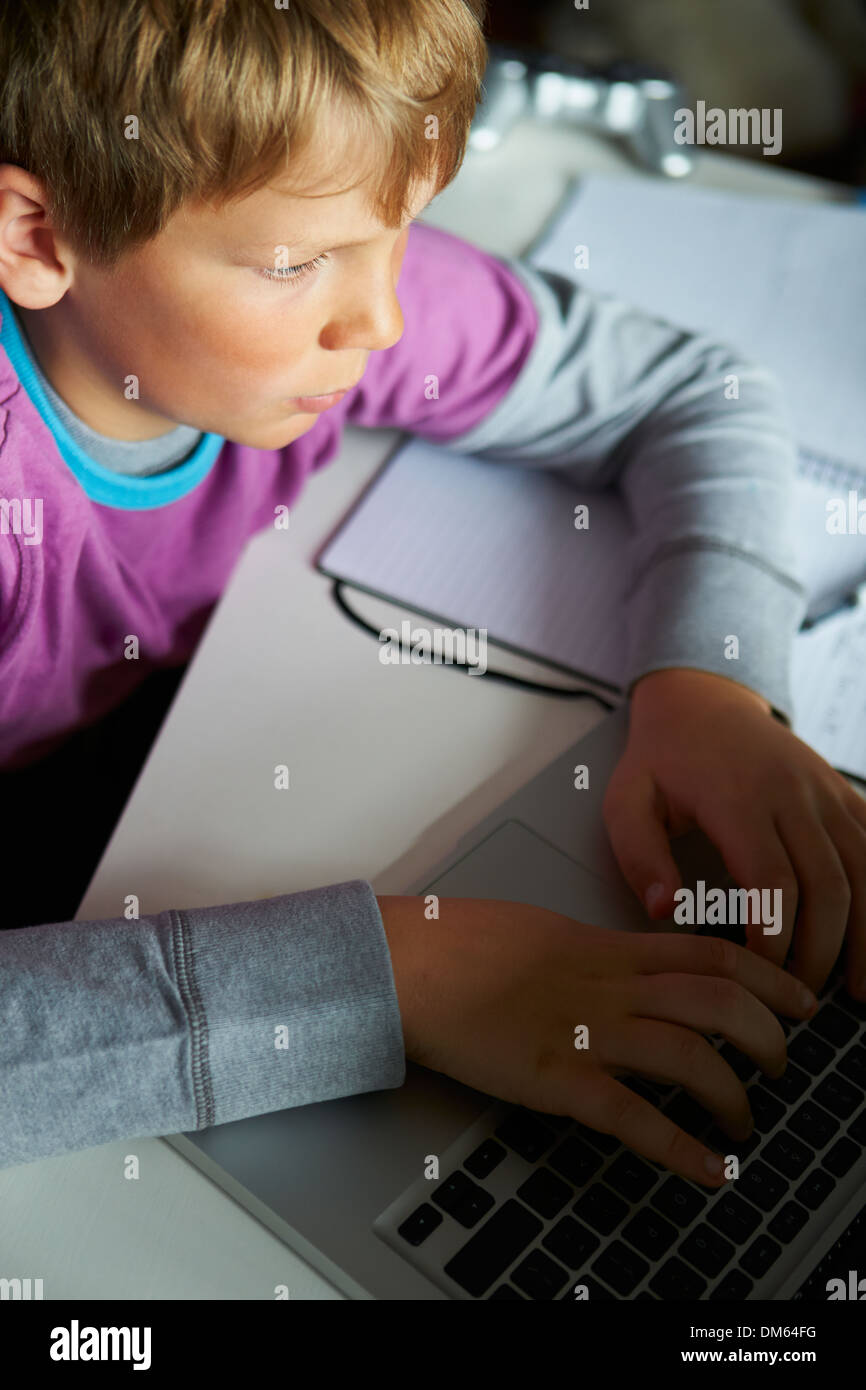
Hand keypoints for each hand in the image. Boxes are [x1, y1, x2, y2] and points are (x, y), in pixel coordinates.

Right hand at [378, 895, 815, 1185]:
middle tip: (783, 1063)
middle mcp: (607, 986)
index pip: (708, 953)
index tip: (794, 998)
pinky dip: (678, 1146)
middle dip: (767, 1034)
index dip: (765, 976)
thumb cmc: (461, 944)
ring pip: (689, 1053)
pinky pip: (632, 1115)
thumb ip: (592, 952)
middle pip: (717, 1000)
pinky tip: (706, 1169)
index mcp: (605, 949)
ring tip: (746, 1119)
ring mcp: (583, 1032)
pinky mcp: (554, 1079)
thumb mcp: (543, 932)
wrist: (409, 964)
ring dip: (733, 1091)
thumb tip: (625, 966)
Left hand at [603, 667, 865, 998]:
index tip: (760, 975)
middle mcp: (793, 794)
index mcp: (738, 798)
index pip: (772, 882)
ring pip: (865, 870)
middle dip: (822, 950)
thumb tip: (664, 911)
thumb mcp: (626, 800)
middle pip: (828, 885)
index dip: (774, 938)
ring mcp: (825, 792)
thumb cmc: (661, 760)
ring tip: (857, 988)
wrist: (702, 700)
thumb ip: (639, 856)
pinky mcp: (842, 793)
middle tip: (802, 996)